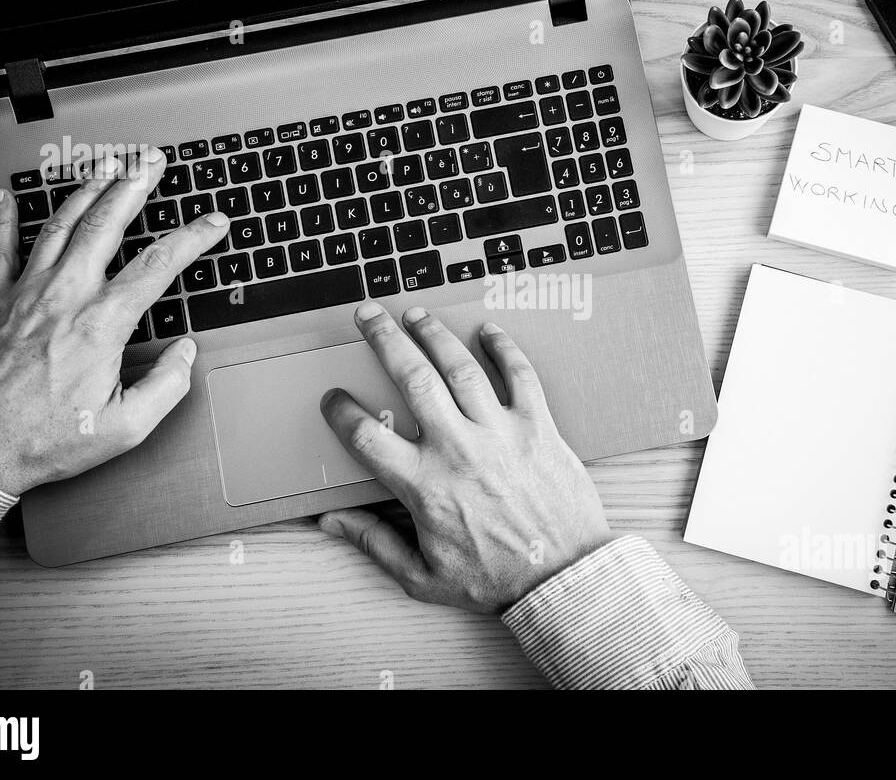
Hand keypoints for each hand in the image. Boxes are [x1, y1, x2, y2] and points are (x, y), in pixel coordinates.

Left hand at [0, 147, 229, 495]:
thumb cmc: (46, 441)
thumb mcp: (127, 428)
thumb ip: (168, 386)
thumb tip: (186, 353)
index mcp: (101, 325)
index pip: (158, 266)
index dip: (192, 238)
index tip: (212, 222)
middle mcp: (63, 298)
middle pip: (105, 225)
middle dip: (133, 185)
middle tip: (151, 160)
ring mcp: (24, 295)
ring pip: (58, 226)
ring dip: (85, 190)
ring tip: (105, 165)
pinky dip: (2, 218)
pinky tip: (4, 197)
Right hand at [318, 303, 612, 613]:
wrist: (562, 579)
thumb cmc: (496, 580)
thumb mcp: (423, 576)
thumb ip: (374, 543)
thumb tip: (332, 522)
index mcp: (423, 484)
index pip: (366, 435)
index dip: (341, 411)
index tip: (334, 399)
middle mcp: (457, 449)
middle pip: (411, 378)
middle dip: (384, 340)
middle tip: (369, 316)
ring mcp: (500, 433)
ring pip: (461, 367)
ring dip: (435, 335)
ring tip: (417, 315)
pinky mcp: (538, 427)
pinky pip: (520, 375)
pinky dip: (504, 348)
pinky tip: (489, 331)